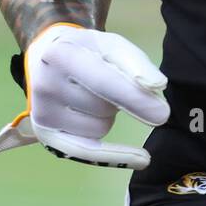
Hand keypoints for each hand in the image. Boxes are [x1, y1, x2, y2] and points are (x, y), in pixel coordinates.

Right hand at [0, 24, 169, 168]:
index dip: (134, 98)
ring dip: (109, 116)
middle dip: (119, 99)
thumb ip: (136, 62)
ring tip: (96, 97)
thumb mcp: (111, 45)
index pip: (102, 82)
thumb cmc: (86, 51)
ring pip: (99, 129)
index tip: (163, 114)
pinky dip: (115, 156)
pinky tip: (142, 159)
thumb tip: (156, 86)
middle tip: (108, 82)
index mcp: (61, 55)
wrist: (48, 58)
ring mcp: (42, 115)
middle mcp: (46, 87)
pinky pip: (88, 153)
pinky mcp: (46, 136)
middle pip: (104, 108)